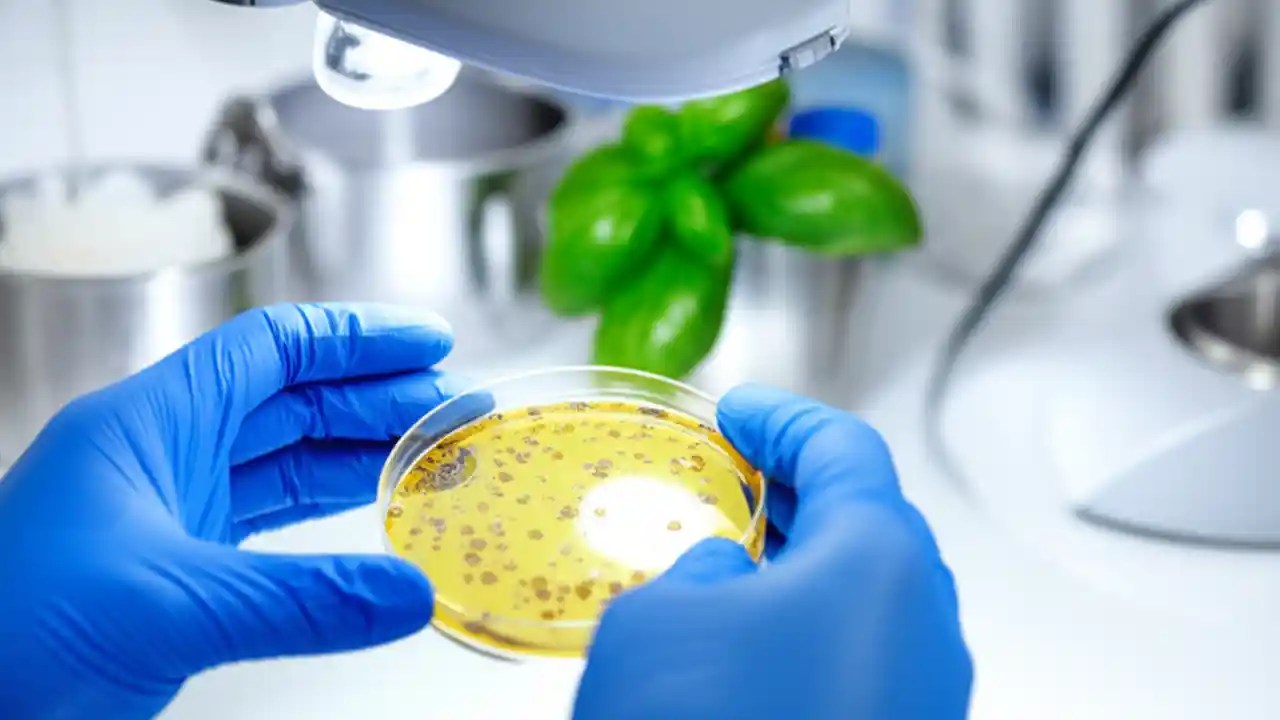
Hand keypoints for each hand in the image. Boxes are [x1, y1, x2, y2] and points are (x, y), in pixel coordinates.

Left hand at [0, 304, 459, 718]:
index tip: (430, 343)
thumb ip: (300, 601)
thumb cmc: (7, 634)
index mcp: (146, 424)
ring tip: (436, 460)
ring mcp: (165, 515)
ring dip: (360, 459)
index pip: (270, 349)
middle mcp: (159, 457)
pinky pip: (269, 528)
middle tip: (457, 408)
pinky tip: (374, 526)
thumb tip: (412, 594)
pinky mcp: (172, 572)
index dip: (355, 337)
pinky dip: (327, 523)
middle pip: (289, 402)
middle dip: (377, 400)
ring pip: (283, 465)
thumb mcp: (166, 605)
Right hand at [574, 386, 972, 719]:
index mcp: (881, 559)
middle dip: (795, 491)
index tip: (740, 409)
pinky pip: (861, 657)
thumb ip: (703, 567)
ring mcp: (926, 692)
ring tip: (733, 557)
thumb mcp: (664, 618)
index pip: (843, 449)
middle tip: (736, 471)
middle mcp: (925, 622)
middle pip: (867, 521)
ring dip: (801, 565)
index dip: (781, 417)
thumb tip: (731, 573)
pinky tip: (749, 645)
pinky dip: (809, 629)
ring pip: (866, 595)